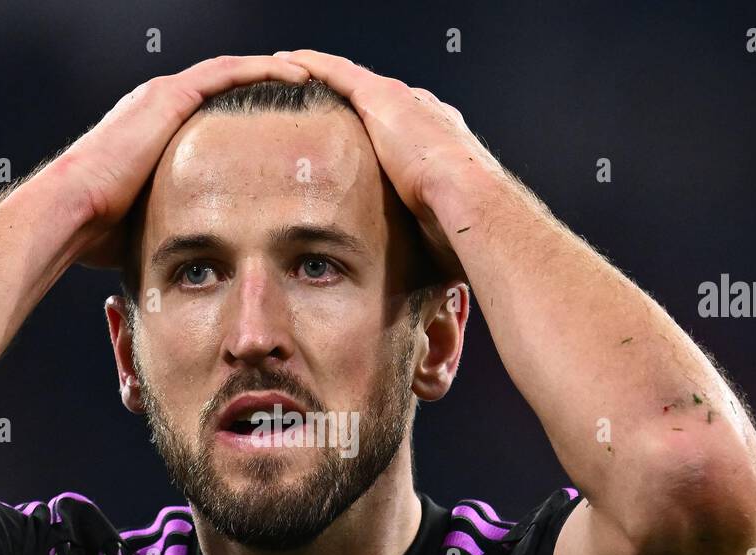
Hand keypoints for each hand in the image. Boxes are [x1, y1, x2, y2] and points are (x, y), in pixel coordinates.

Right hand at [54, 54, 310, 268]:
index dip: (244, 115)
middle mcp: (157, 106)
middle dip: (262, 88)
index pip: (208, 114)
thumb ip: (169, 227)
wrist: (72, 212)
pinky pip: (226, 73)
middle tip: (303, 94)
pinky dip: (261, 69)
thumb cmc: (98, 231)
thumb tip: (187, 263)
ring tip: (308, 76)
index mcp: (153, 133)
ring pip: (229, 72)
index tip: (277, 127)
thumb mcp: (145, 225)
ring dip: (269, 71)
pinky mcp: (169, 96)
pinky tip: (294, 73)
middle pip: (222, 87)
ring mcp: (162, 97)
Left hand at [275, 50, 504, 280]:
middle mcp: (423, 114)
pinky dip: (311, 65)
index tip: (363, 144)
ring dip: (323, 75)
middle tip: (321, 105)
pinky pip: (337, 73)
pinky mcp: (381, 97)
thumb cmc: (465, 231)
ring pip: (353, 80)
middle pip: (378, 102)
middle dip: (352, 101)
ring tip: (292, 73)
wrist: (470, 203)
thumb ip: (433, 247)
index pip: (404, 134)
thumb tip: (437, 292)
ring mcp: (403, 102)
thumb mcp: (444, 238)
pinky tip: (285, 63)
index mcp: (440, 146)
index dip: (381, 136)